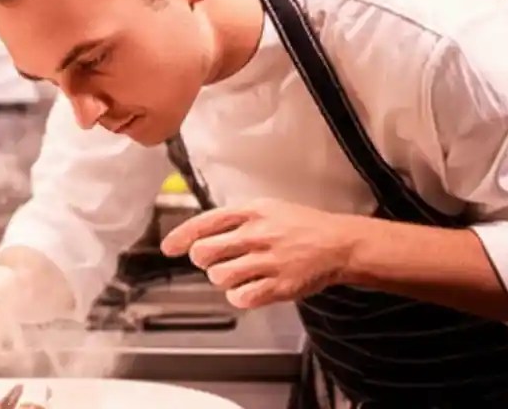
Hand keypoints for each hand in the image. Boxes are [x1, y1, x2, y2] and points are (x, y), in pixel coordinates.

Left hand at [160, 198, 358, 308]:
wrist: (338, 244)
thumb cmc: (301, 226)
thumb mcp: (267, 209)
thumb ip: (235, 219)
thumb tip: (199, 232)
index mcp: (251, 212)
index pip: (204, 222)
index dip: (181, 237)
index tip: (169, 247)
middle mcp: (257, 235)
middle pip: (205, 252)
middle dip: (203, 259)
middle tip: (212, 260)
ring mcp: (268, 261)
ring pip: (219, 276)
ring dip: (221, 278)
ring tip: (236, 273)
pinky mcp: (279, 286)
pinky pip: (241, 297)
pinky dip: (239, 296)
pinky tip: (249, 288)